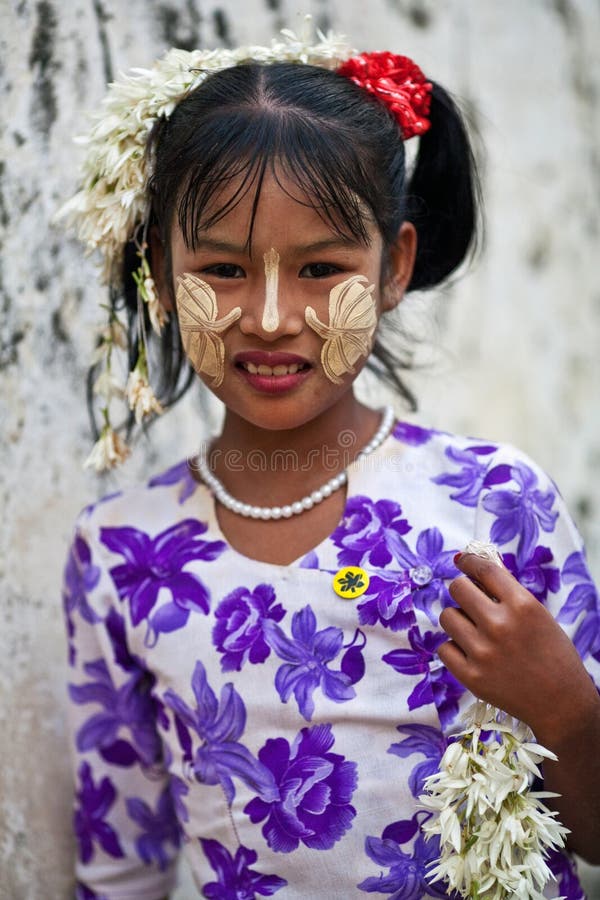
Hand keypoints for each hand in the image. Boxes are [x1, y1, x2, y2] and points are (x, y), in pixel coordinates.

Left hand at [438, 552, 597, 748]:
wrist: (561, 703)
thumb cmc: (552, 655)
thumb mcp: (538, 615)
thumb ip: (508, 593)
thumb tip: (472, 566)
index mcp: (522, 605)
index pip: (484, 569)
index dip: (469, 562)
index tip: (463, 562)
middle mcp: (500, 624)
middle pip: (457, 588)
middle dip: (462, 591)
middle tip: (470, 601)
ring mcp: (483, 651)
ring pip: (447, 616)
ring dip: (458, 620)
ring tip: (475, 631)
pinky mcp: (471, 675)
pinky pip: (444, 647)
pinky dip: (455, 648)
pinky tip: (472, 653)